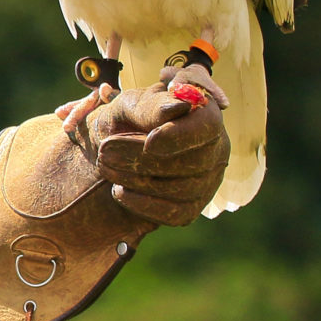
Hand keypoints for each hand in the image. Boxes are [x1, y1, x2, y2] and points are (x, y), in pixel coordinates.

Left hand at [77, 81, 229, 225]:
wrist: (110, 150)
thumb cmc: (125, 120)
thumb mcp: (129, 105)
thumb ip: (150, 106)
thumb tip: (178, 107)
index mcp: (204, 114)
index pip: (206, 126)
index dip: (180, 136)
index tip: (150, 142)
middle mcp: (215, 148)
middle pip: (194, 162)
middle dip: (144, 159)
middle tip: (105, 152)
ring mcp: (208, 180)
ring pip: (184, 189)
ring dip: (138, 180)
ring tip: (106, 167)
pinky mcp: (192, 206)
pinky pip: (177, 214)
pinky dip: (144, 204)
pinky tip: (119, 190)